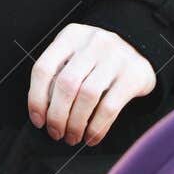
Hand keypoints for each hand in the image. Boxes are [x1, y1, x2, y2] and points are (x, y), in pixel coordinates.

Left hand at [27, 23, 155, 146]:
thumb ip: (58, 77)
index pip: (44, 68)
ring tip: (73, 137)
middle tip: (56, 134)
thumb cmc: (97, 63)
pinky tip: (91, 138)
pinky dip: (97, 128)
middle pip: (66, 85)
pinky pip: (109, 107)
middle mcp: (94, 41)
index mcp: (71, 36)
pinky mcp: (133, 75)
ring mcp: (116, 56)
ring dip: (76, 124)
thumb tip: (43, 114)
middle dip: (57, 116)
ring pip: (87, 96)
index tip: (38, 121)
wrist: (137, 56)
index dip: (36, 99)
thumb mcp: (75, 58)